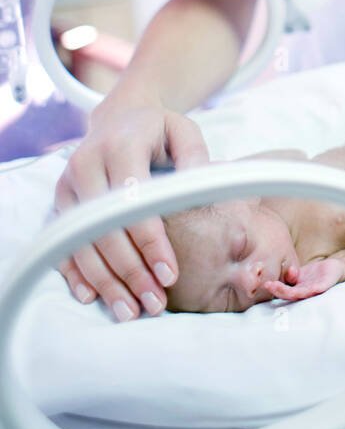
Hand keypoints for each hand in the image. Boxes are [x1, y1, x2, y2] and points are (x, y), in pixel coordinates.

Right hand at [53, 102, 209, 321]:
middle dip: (130, 270)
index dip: (151, 241)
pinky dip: (75, 271)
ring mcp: (69, 184)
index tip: (170, 274)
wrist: (120, 117)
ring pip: (82, 240)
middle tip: (154, 303)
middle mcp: (87, 164)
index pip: (134, 201)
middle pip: (105, 227)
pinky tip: (92, 296)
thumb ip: (196, 158)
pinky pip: (63, 242)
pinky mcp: (60, 201)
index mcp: (121, 145)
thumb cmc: (160, 131)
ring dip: (105, 281)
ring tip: (130, 311)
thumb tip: (200, 192)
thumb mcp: (185, 131)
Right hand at [264, 257, 343, 301]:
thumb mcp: (299, 274)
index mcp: (297, 290)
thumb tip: (280, 272)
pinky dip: (310, 289)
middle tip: (267, 285)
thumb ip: (290, 275)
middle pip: (289, 294)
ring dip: (288, 292)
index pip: (284, 291)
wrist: (334, 268)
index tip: (265, 283)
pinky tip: (304, 288)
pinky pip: (316, 289)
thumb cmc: (315, 273)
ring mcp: (313, 290)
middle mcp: (304, 292)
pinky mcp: (324, 287)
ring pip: (299, 294)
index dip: (274, 289)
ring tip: (277, 286)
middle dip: (278, 291)